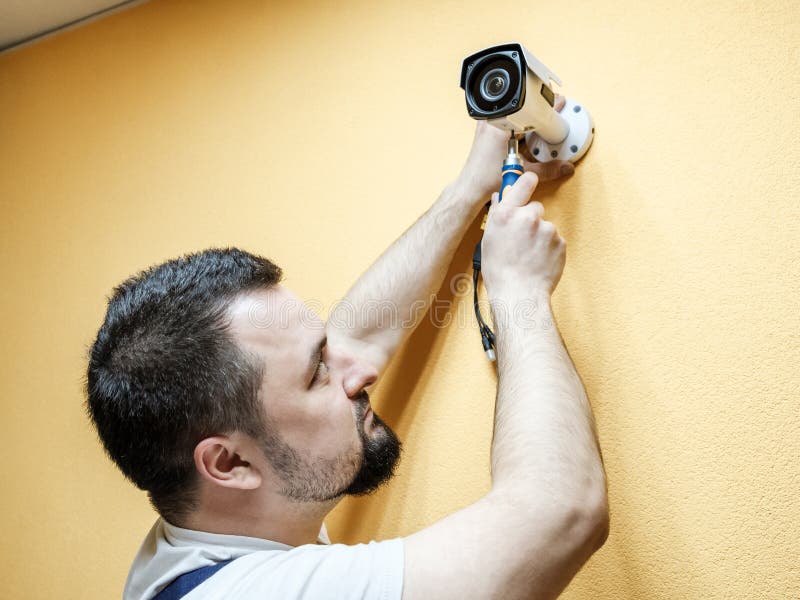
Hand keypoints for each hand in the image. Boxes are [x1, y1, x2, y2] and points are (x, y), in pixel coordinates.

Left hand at [455, 95, 573, 205]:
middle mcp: (492, 121)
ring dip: (528, 115)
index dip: (547, 105)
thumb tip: (564, 167)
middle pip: (522, 106)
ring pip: (514, 111)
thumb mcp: (522, 173)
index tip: (559, 103)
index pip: (529, 108)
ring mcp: (487, 122)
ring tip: (538, 123)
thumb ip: (547, 170)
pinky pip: (507, 117)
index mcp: (500, 126)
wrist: (471, 186)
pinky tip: (525, 130)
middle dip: (539, 110)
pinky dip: (519, 121)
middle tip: (551, 116)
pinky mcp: (487, 127)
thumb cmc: (486, 179)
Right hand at [481, 171, 565, 297]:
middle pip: (535, 207)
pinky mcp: (560, 243)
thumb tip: (501, 198)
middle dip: (530, 218)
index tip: (527, 183)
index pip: (525, 181)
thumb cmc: (499, 271)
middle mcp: (528, 217)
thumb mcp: (489, 239)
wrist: (519, 294)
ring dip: (539, 236)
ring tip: (528, 255)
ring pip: (544, 226)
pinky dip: (548, 248)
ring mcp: (547, 230)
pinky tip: (537, 260)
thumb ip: (497, 215)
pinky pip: (554, 240)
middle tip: (521, 237)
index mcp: (507, 214)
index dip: (527, 182)